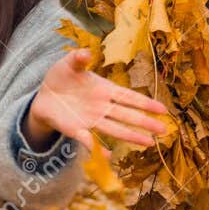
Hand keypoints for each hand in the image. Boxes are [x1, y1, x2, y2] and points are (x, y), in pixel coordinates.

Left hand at [27, 49, 169, 150]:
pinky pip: (89, 140)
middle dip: (145, 122)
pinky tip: (110, 156)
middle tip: (164, 130)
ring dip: (130, 136)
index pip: (128, 97)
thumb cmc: (62, 76)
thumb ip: (78, 58)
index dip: (145, 103)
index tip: (163, 109)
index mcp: (104, 89)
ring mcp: (91, 120)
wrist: (44, 94)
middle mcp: (102, 107)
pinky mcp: (77, 130)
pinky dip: (98, 148)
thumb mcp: (69, 63)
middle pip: (127, 115)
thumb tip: (86, 53)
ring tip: (148, 144)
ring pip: (114, 129)